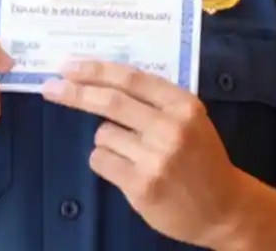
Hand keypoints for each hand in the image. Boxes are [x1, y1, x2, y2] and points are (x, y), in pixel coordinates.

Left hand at [42, 60, 245, 248]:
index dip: (96, 70)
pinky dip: (106, 161)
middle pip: (110, 101)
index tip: (69, 66)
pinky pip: (101, 160)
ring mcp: (155, 158)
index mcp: (183, 105)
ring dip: (107, 140)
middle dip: (75, 92)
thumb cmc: (201, 158)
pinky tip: (129, 170)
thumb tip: (102, 78)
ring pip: (103, 135)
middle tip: (50, 87)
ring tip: (134, 154)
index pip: (131, 78)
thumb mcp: (189, 119)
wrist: (225, 209)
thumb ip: (155, 100)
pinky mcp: (142, 185)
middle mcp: (170, 128)